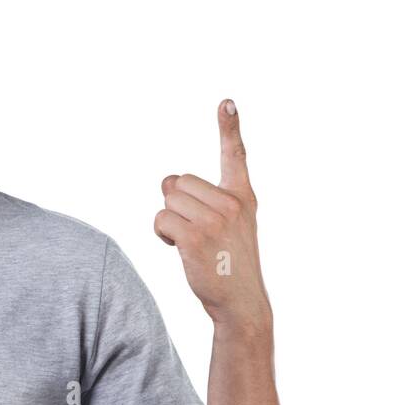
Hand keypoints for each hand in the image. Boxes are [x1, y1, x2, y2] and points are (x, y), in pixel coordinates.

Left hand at [154, 99, 271, 329]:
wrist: (241, 302)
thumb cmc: (228, 263)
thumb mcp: (230, 226)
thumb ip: (204, 200)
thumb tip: (167, 181)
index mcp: (243, 196)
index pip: (235, 155)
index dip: (229, 127)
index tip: (227, 102)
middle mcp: (232, 203)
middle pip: (179, 182)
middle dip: (176, 204)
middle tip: (195, 231)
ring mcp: (215, 219)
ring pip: (168, 200)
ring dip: (168, 221)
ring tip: (190, 242)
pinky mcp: (196, 237)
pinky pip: (161, 219)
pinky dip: (162, 234)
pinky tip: (179, 249)